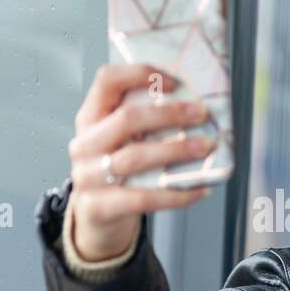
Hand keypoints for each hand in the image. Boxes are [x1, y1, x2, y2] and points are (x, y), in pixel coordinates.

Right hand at [66, 62, 214, 261]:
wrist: (96, 216)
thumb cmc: (117, 169)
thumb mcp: (120, 140)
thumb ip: (144, 122)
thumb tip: (195, 105)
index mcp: (90, 117)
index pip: (106, 80)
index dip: (139, 74)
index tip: (175, 81)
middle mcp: (84, 144)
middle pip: (126, 119)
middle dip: (168, 114)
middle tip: (201, 114)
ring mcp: (87, 176)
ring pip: (134, 158)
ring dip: (175, 150)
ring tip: (205, 147)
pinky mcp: (98, 206)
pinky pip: (142, 198)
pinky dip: (174, 194)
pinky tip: (198, 190)